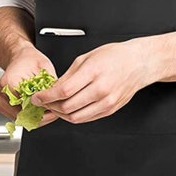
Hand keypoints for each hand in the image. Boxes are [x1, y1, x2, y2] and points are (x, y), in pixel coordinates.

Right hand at [0, 45, 57, 128]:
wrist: (20, 57)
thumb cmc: (30, 60)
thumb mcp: (43, 68)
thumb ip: (48, 85)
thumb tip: (55, 102)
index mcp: (10, 82)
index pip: (25, 106)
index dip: (41, 110)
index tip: (53, 109)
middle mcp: (2, 93)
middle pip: (22, 116)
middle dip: (40, 117)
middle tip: (53, 112)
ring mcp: (1, 100)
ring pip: (20, 119)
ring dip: (35, 119)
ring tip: (48, 111)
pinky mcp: (3, 105)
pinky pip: (17, 117)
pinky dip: (29, 117)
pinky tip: (40, 110)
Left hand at [30, 39, 152, 122]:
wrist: (138, 63)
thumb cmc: (114, 56)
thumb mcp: (86, 58)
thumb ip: (68, 76)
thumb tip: (52, 88)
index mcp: (92, 72)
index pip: (63, 91)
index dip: (46, 97)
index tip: (37, 97)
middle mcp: (101, 89)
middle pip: (68, 107)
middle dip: (50, 106)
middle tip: (43, 102)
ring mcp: (107, 102)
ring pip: (76, 117)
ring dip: (61, 114)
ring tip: (54, 107)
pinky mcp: (110, 110)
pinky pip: (87, 118)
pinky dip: (74, 116)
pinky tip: (68, 109)